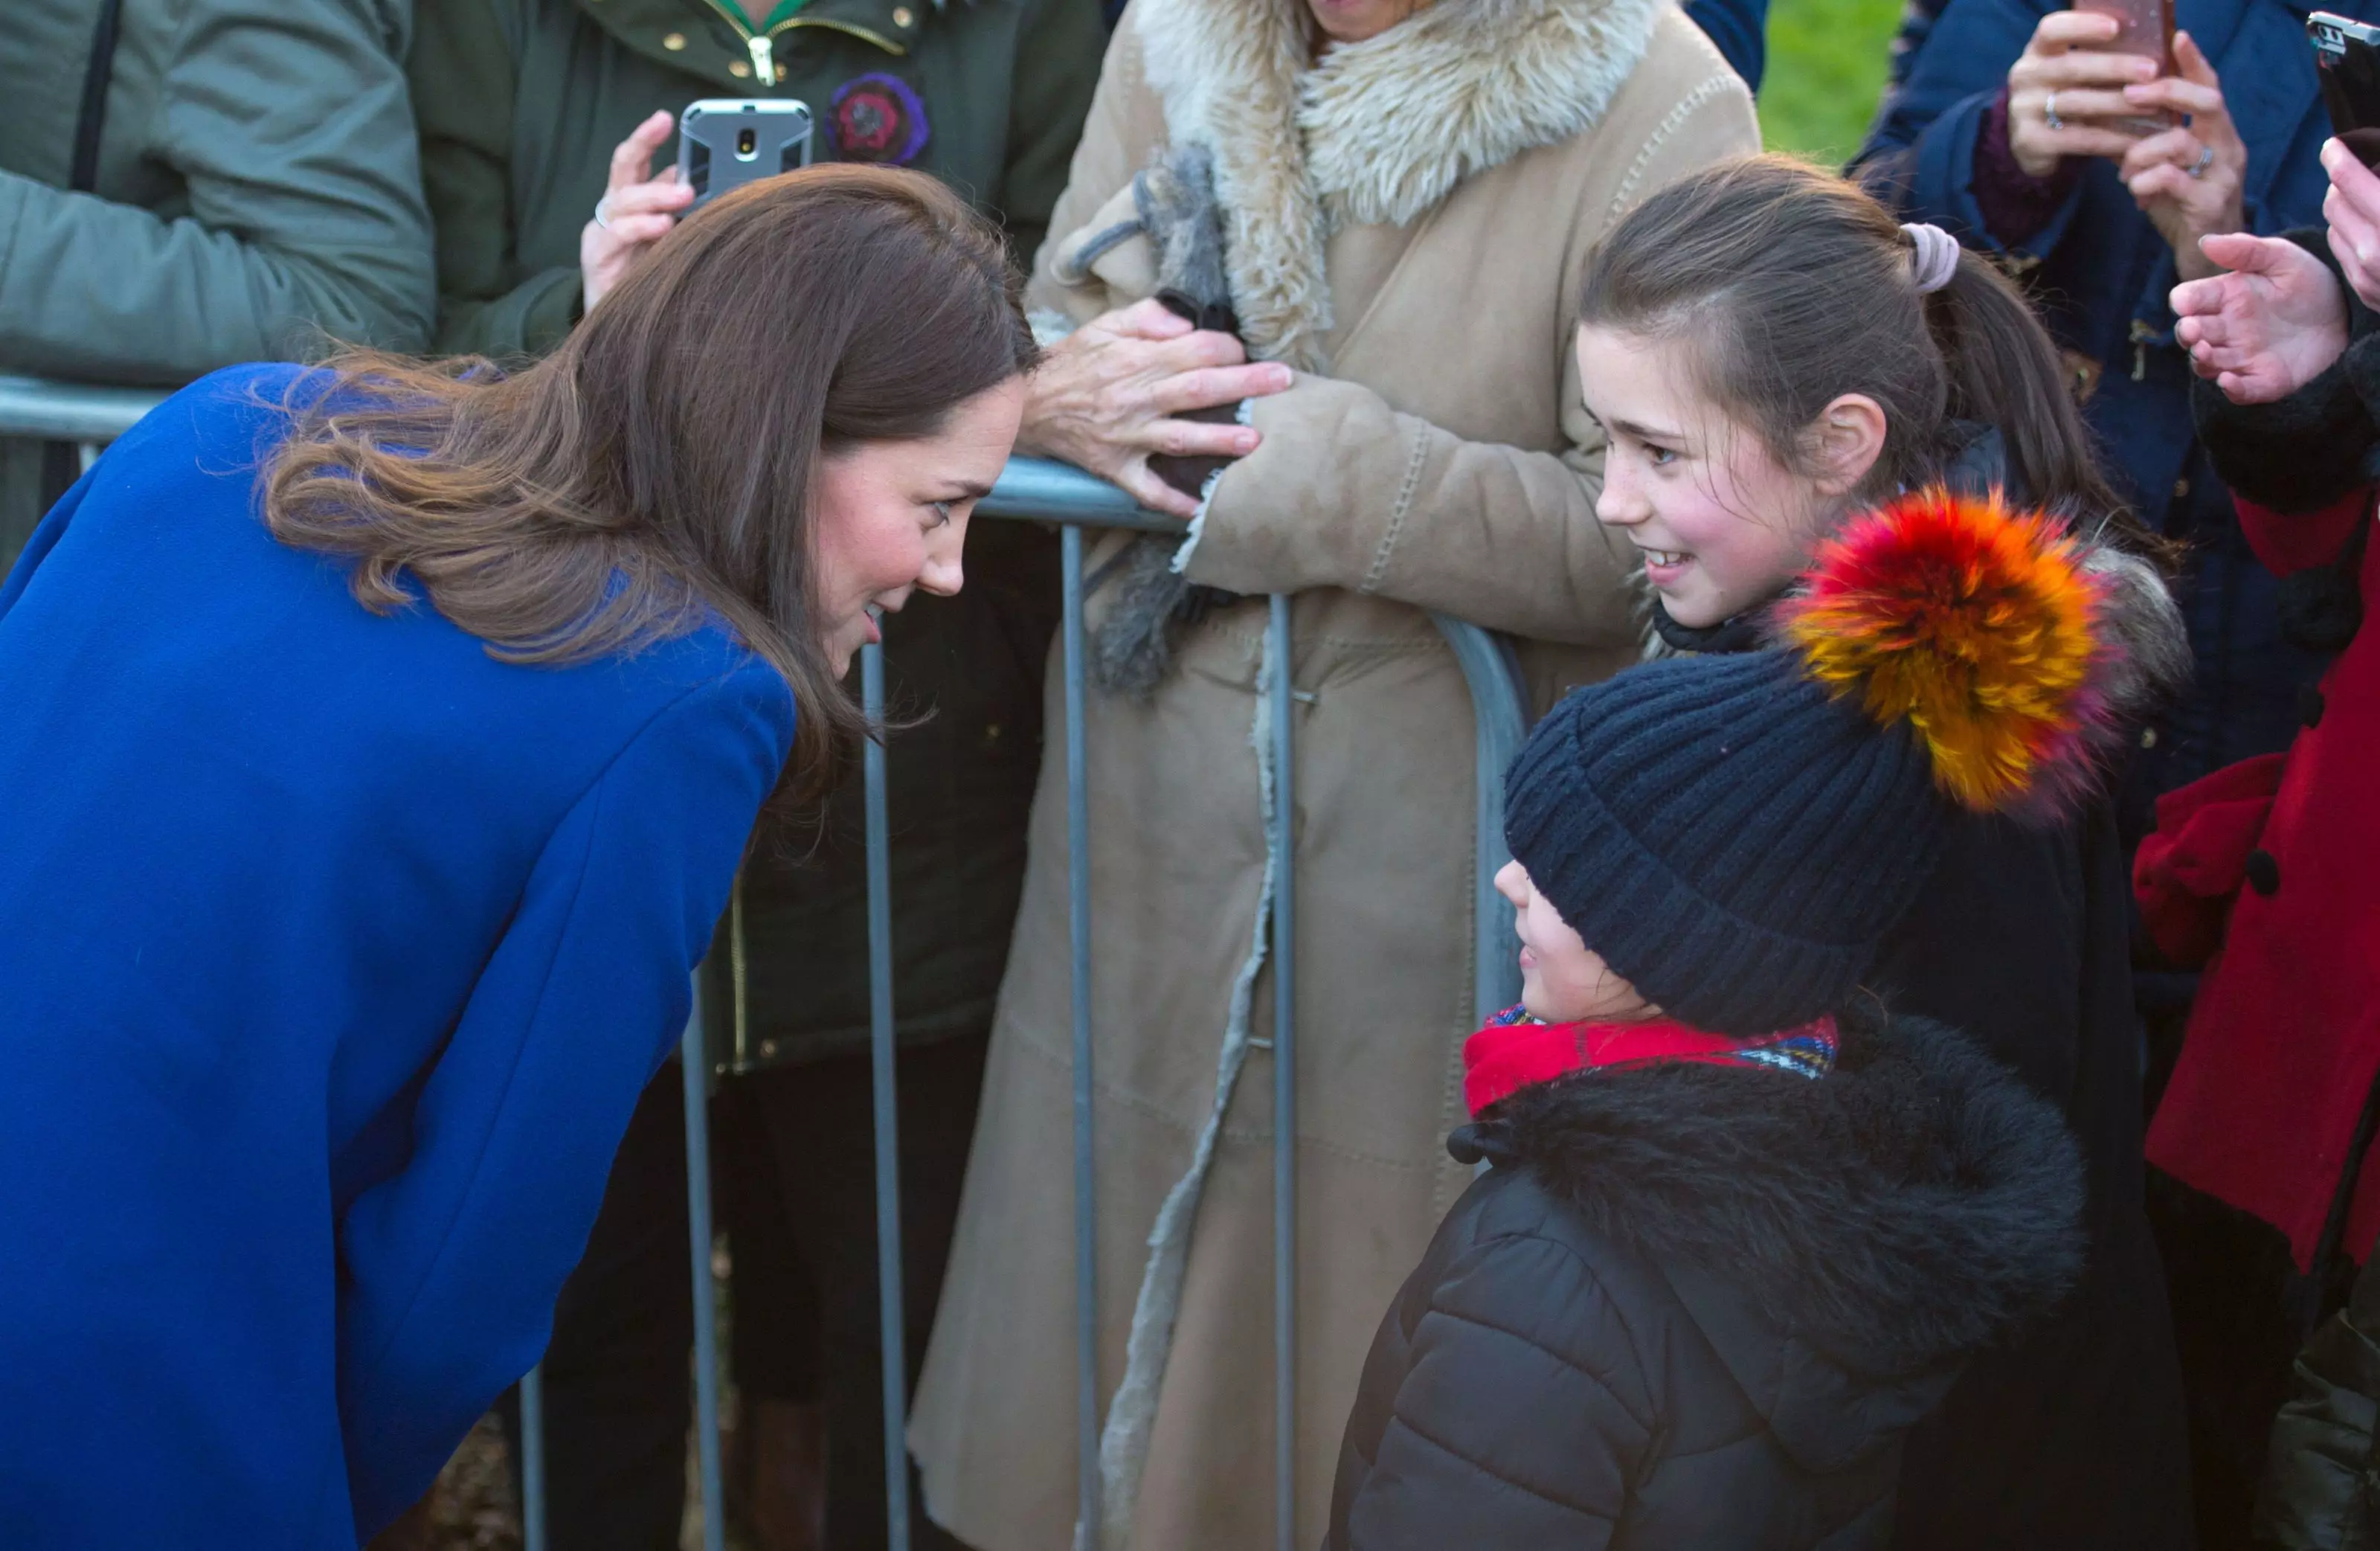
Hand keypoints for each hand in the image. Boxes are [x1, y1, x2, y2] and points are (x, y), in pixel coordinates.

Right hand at [582, 110, 694, 314]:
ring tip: (683, 196)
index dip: (646, 137)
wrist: (621, 331)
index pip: (636, 162)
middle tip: (679, 149)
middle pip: (622, 170)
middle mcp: (612, 213)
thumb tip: (700, 180)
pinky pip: (616, 237)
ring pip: (622, 201)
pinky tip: (663, 227)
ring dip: (654, 196)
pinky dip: (640, 228)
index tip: (665, 118)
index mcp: (630, 203)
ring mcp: (601, 235)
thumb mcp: (669, 240)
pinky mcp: (597, 261)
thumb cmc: (649, 280)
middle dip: (643, 148)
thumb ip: (678, 210)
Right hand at [1020, 298, 1293, 517]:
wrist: (1023, 405)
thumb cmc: (1072, 363)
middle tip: (1283, 381)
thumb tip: (1187, 322)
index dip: (1227, 348)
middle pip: (1198, 388)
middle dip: (1244, 383)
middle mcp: (1135, 398)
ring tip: (1253, 441)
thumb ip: (1148, 317)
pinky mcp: (1114, 467)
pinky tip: (1199, 509)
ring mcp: (1126, 436)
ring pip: (1179, 438)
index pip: (1194, 350)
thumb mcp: (1104, 326)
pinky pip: (1145, 488)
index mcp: (1135, 359)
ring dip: (1217, 439)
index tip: (1246, 352)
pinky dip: (1171, 501)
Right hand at [2006, 10, 2160, 179]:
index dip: (2082, 26)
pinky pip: (2078, 139)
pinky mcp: (2031, 141)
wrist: (2035, 143)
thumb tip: (2155, 29)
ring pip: (2076, 103)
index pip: (2052, 29)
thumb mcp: (2077, 69)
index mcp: (2039, 50)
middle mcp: (2026, 76)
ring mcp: (2024, 110)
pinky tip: (2137, 140)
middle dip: (2115, 67)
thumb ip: (2102, 52)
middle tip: (2152, 70)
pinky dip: (2111, 139)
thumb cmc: (2070, 94)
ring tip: (2153, 104)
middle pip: (2071, 67)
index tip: (2115, 27)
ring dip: (2118, 103)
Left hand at [2119, 33, 2246, 280]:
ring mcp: (2223, 175)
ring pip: (2181, 142)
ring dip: (2141, 151)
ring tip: (2125, 170)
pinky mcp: (2210, 204)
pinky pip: (2172, 180)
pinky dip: (2144, 180)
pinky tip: (2134, 191)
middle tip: (2129, 96)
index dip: (2194, 62)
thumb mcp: (2161, 168)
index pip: (2210, 87)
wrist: (2206, 260)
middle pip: (2206, 102)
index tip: (2177, 36)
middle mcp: (2228, 147)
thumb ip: (2143, 142)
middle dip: (2165, 94)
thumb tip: (2104, 113)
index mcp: (2217, 134)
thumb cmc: (2181, 208)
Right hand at [2172, 233, 2347, 401]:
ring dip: (2201, 360)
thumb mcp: (2282, 258)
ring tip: (2205, 351)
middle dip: (2187, 333)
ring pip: (2207, 363)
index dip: (2183, 302)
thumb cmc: (2306, 283)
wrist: (2342, 315)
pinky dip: (2230, 389)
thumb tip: (2205, 242)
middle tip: (2192, 330)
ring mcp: (2240, 357)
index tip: (2185, 303)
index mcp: (2224, 297)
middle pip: (2191, 333)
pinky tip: (2228, 381)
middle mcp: (2225, 329)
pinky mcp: (2261, 381)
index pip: (2190, 299)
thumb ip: (2246, 250)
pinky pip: (2240, 390)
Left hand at [2323, 137, 2379, 311]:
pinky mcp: (2366, 293)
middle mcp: (2375, 251)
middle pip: (2333, 202)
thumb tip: (2379, 172)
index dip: (2338, 157)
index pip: (2348, 180)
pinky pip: (2342, 254)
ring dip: (2344, 209)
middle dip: (2340, 183)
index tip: (2332, 145)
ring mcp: (2367, 277)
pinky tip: (2371, 229)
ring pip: (2334, 228)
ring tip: (2366, 199)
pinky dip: (2350, 235)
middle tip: (2355, 171)